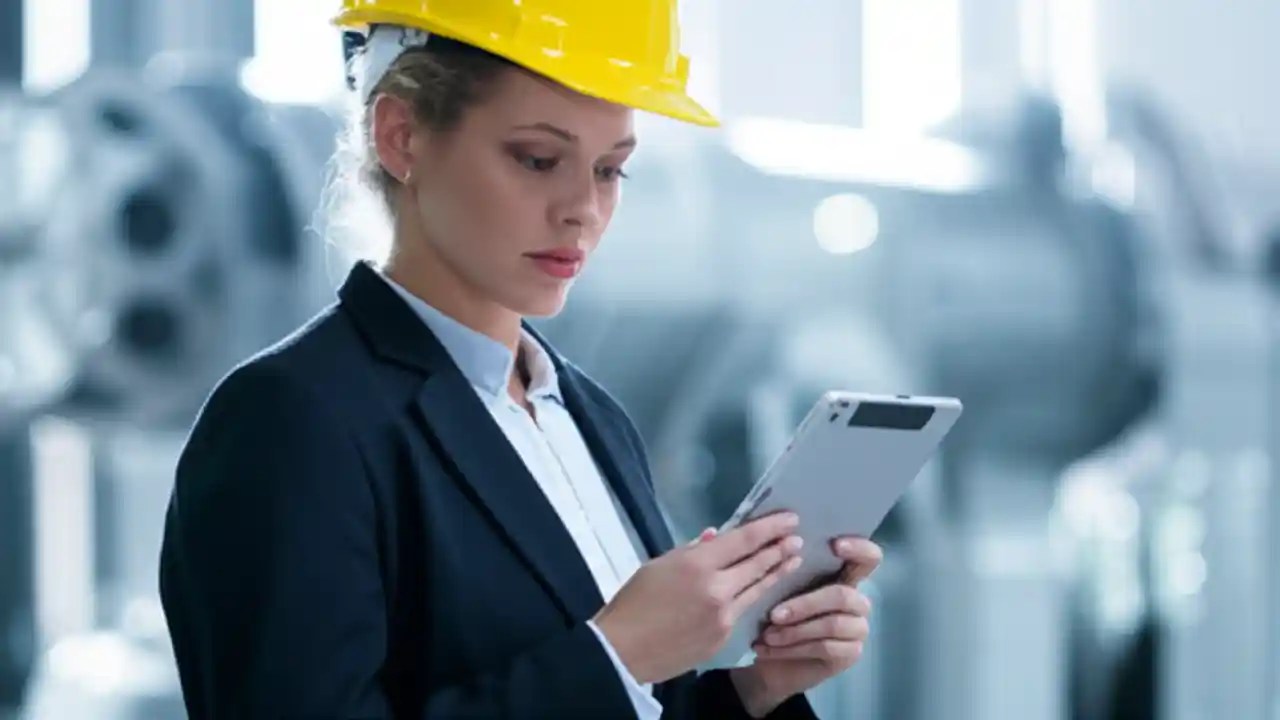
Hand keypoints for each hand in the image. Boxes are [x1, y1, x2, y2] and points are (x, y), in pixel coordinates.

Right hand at [593, 512, 805, 684]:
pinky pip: (744, 611)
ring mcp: (724, 617)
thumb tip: (717, 538)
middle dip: (779, 549)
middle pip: (757, 564)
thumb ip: (693, 551)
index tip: (789, 518)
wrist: (622, 652)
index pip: (744, 540)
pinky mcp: (724, 639)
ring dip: (776, 572)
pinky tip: (763, 589)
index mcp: (697, 565)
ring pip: (757, 589)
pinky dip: (755, 596)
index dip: (770, 528)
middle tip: (797, 538)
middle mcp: (717, 589)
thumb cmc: (633, 602)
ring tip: (793, 560)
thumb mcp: (659, 565)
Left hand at [729, 536, 882, 716]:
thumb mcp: (777, 591)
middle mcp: (857, 601)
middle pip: (842, 595)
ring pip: (832, 624)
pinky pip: (825, 647)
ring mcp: (858, 628)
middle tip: (773, 614)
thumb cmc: (774, 618)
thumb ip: (786, 567)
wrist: (769, 663)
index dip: (859, 548)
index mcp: (843, 577)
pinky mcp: (851, 653)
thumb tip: (779, 539)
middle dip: (805, 604)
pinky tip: (767, 649)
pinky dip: (792, 648)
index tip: (835, 544)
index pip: (869, 558)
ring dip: (794, 630)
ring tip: (767, 635)